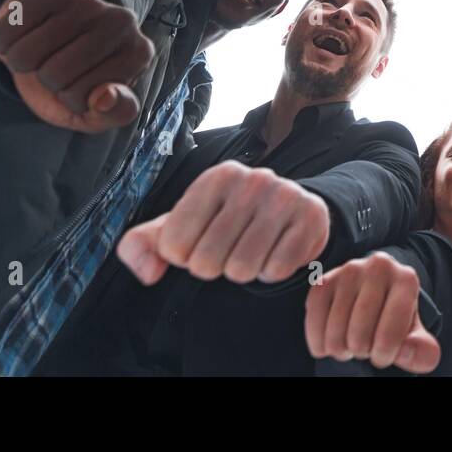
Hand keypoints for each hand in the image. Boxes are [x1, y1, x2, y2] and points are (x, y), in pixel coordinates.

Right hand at [0, 0, 153, 130]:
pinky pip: (6, 32)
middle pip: (53, 75)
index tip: (83, 86)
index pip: (82, 99)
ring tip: (44, 52)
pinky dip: (3, 44)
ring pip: (26, 55)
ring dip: (22, 63)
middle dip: (46, 81)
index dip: (71, 102)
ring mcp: (88, 2)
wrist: (53, 46)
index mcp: (139, 54)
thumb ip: (115, 113)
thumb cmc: (78, 82)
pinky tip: (27, 34)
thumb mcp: (99, 111)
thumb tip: (105, 97)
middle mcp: (121, 22)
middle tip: (58, 66)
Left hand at [117, 163, 329, 284]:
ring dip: (242, 272)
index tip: (198, 243)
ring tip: (250, 253)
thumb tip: (149, 274)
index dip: (182, 257)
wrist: (290, 208)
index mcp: (214, 178)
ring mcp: (284, 196)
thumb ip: (141, 245)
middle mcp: (251, 180)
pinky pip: (276, 270)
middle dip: (213, 268)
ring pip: (241, 269)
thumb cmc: (225, 220)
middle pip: (207, 262)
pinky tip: (274, 252)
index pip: (174, 245)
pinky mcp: (310, 217)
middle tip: (227, 252)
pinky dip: (271, 272)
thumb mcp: (182, 225)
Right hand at [304, 252, 441, 372]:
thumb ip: (423, 352)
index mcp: (406, 280)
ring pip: (336, 329)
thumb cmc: (397, 322)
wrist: (378, 299)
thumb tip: (405, 352)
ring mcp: (349, 269)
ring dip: (340, 349)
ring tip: (350, 344)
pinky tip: (328, 345)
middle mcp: (379, 266)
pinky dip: (318, 342)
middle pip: (360, 331)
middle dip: (361, 351)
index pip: (390, 332)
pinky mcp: (325, 279)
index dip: (384, 355)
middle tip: (365, 348)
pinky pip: (314, 318)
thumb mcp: (416, 338)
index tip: (382, 355)